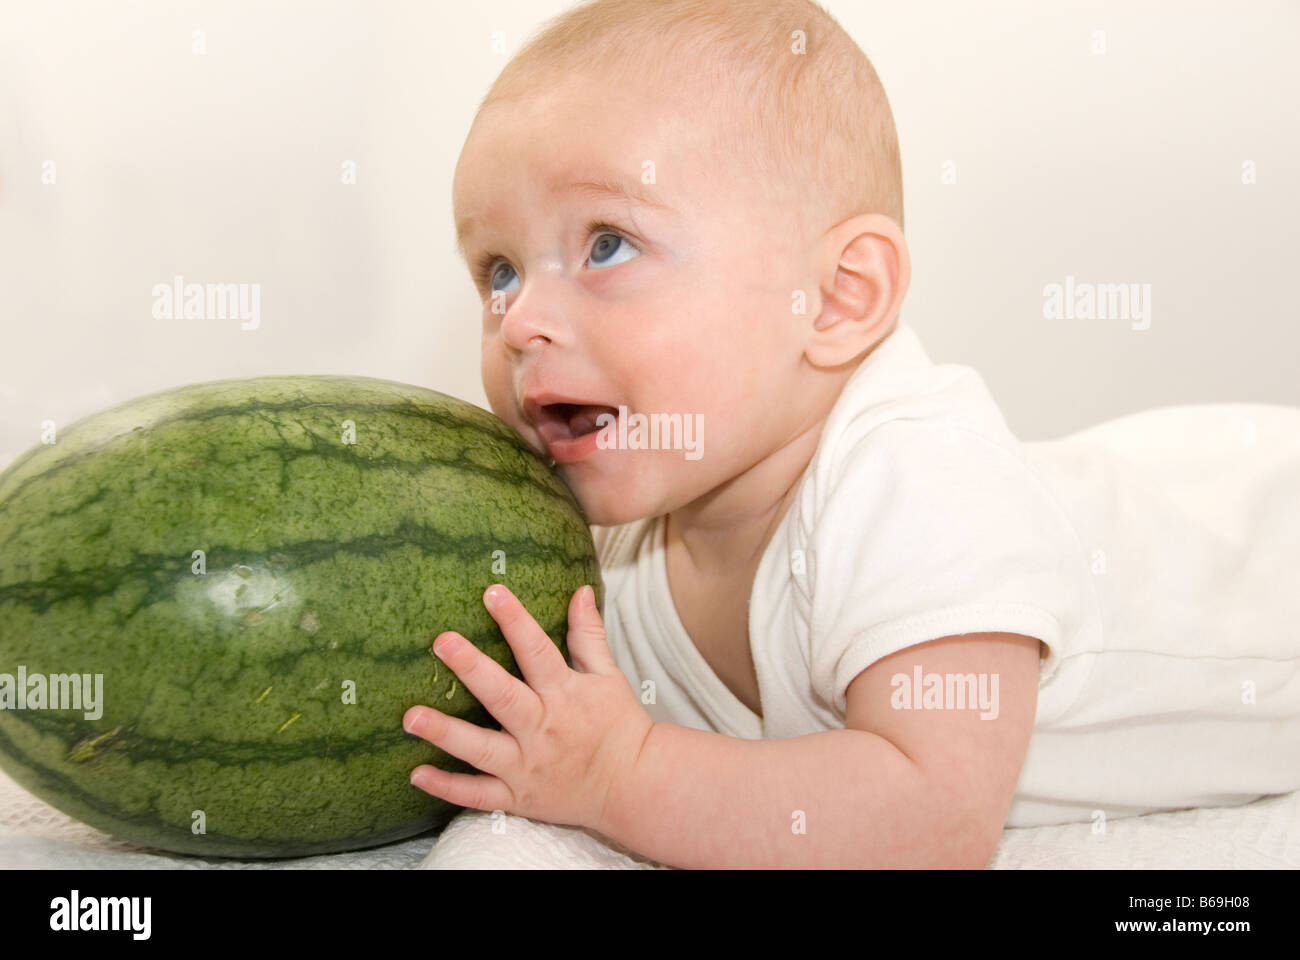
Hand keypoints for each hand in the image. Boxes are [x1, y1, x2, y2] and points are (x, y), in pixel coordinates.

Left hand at [403, 582, 653, 833]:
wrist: (635, 786)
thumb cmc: (620, 726)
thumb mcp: (609, 676)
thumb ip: (588, 635)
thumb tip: (581, 591)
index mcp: (564, 695)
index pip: (537, 651)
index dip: (515, 620)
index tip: (493, 592)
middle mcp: (542, 730)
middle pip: (502, 696)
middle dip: (471, 668)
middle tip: (442, 642)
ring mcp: (527, 766)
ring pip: (481, 750)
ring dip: (445, 733)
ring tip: (410, 717)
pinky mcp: (519, 797)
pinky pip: (479, 796)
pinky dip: (448, 788)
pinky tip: (417, 774)